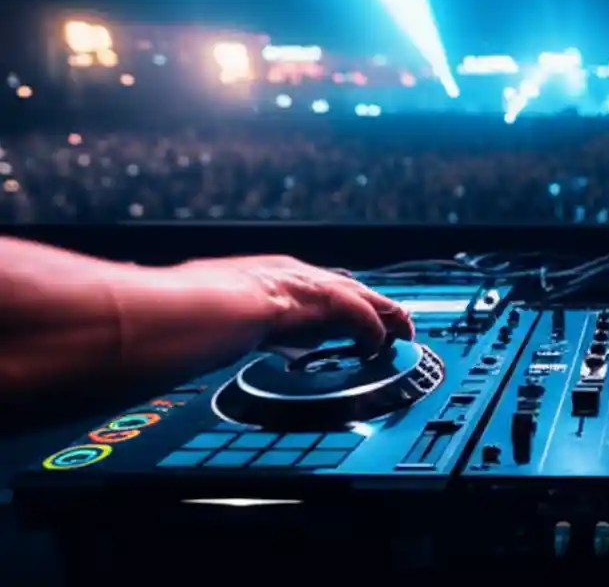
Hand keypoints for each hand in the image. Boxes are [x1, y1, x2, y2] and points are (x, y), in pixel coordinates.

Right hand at [174, 255, 413, 354]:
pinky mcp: (325, 301)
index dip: (336, 303)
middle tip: (391, 322)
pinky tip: (377, 346)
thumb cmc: (193, 314)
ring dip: (383, 316)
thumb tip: (230, 336)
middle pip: (347, 286)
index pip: (315, 286)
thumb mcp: (218, 313)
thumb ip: (233, 324)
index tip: (346, 319)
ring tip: (401, 333)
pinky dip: (372, 332)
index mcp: (270, 275)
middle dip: (371, 305)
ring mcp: (311, 284)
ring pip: (362, 296)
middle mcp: (296, 274)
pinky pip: (361, 316)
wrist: (200, 308)